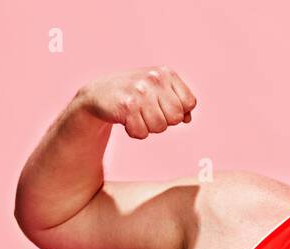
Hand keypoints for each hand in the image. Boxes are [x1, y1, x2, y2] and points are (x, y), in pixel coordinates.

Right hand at [77, 67, 196, 139]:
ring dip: (148, 127)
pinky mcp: (127, 105)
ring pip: (160, 127)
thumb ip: (178, 102)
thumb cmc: (134, 94)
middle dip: (164, 121)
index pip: (190, 103)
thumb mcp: (159, 91)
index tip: (162, 106)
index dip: (178, 111)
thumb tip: (187, 118)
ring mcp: (140, 91)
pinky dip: (134, 131)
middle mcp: (154, 78)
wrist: (99, 93)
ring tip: (136, 114)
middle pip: (176, 118)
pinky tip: (126, 119)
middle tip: (147, 111)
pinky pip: (142, 133)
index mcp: (166, 73)